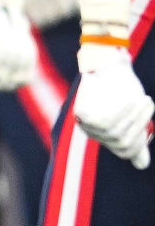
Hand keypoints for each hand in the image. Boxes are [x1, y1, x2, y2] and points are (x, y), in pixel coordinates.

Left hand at [75, 43, 153, 168]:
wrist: (101, 63)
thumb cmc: (119, 88)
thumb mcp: (128, 116)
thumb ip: (133, 136)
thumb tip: (141, 165)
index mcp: (100, 135)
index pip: (124, 149)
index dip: (140, 145)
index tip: (150, 129)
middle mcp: (89, 133)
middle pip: (121, 141)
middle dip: (140, 122)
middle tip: (148, 102)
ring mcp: (83, 125)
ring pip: (116, 131)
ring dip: (135, 116)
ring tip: (144, 100)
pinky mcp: (81, 115)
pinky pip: (106, 121)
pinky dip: (123, 112)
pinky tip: (133, 101)